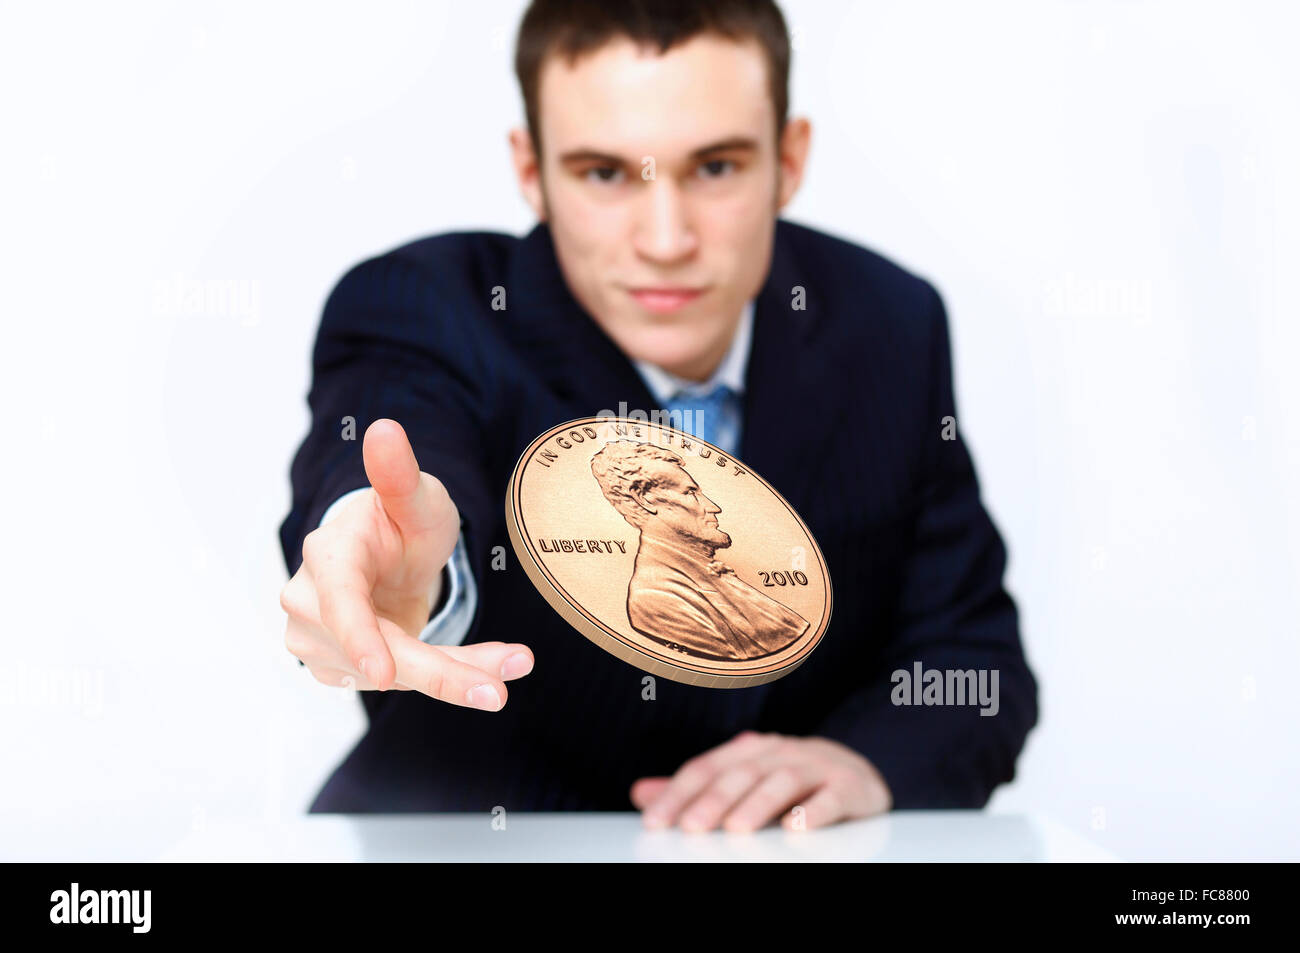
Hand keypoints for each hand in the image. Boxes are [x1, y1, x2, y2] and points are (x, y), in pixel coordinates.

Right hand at [279, 418, 533, 708]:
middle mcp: (311, 604)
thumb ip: (400, 475)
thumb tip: (385, 429)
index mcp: (329, 555)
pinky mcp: (341, 671)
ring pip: (399, 675)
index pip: (338, 599)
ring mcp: (321, 643)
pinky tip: (484, 670)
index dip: (359, 637)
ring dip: (459, 674)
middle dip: (443, 673)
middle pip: (381, 651)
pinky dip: (449, 678)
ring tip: (512, 664)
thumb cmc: (401, 522)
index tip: (383, 675)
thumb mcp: (415, 498)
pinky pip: (403, 684)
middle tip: (499, 691)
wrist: (389, 556)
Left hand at [630, 731, 891, 831]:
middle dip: (714, 800)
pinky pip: (832, 796)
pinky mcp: (850, 785)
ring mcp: (818, 765)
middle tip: (691, 828)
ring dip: (758, 804)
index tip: (654, 822)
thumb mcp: (743, 782)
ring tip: (737, 829)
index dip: (679, 793)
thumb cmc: (791, 783)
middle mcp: (781, 751)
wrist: (860, 773)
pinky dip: (814, 811)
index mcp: (751, 750)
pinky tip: (797, 827)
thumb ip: (696, 790)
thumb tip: (641, 793)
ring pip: (784, 779)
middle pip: (742, 773)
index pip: (708, 768)